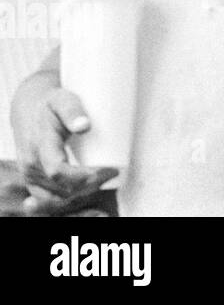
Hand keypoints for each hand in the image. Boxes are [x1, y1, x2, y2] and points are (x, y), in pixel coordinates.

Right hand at [10, 72, 115, 213]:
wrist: (30, 111)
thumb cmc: (51, 105)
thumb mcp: (62, 100)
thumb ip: (73, 111)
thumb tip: (84, 125)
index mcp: (39, 147)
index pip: (57, 171)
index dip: (81, 176)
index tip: (105, 170)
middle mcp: (32, 167)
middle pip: (61, 189)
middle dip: (89, 186)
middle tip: (113, 173)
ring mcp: (32, 178)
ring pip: (58, 200)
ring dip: (83, 196)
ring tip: (107, 181)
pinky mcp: (36, 183)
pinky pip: (52, 202)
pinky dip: (72, 205)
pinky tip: (93, 200)